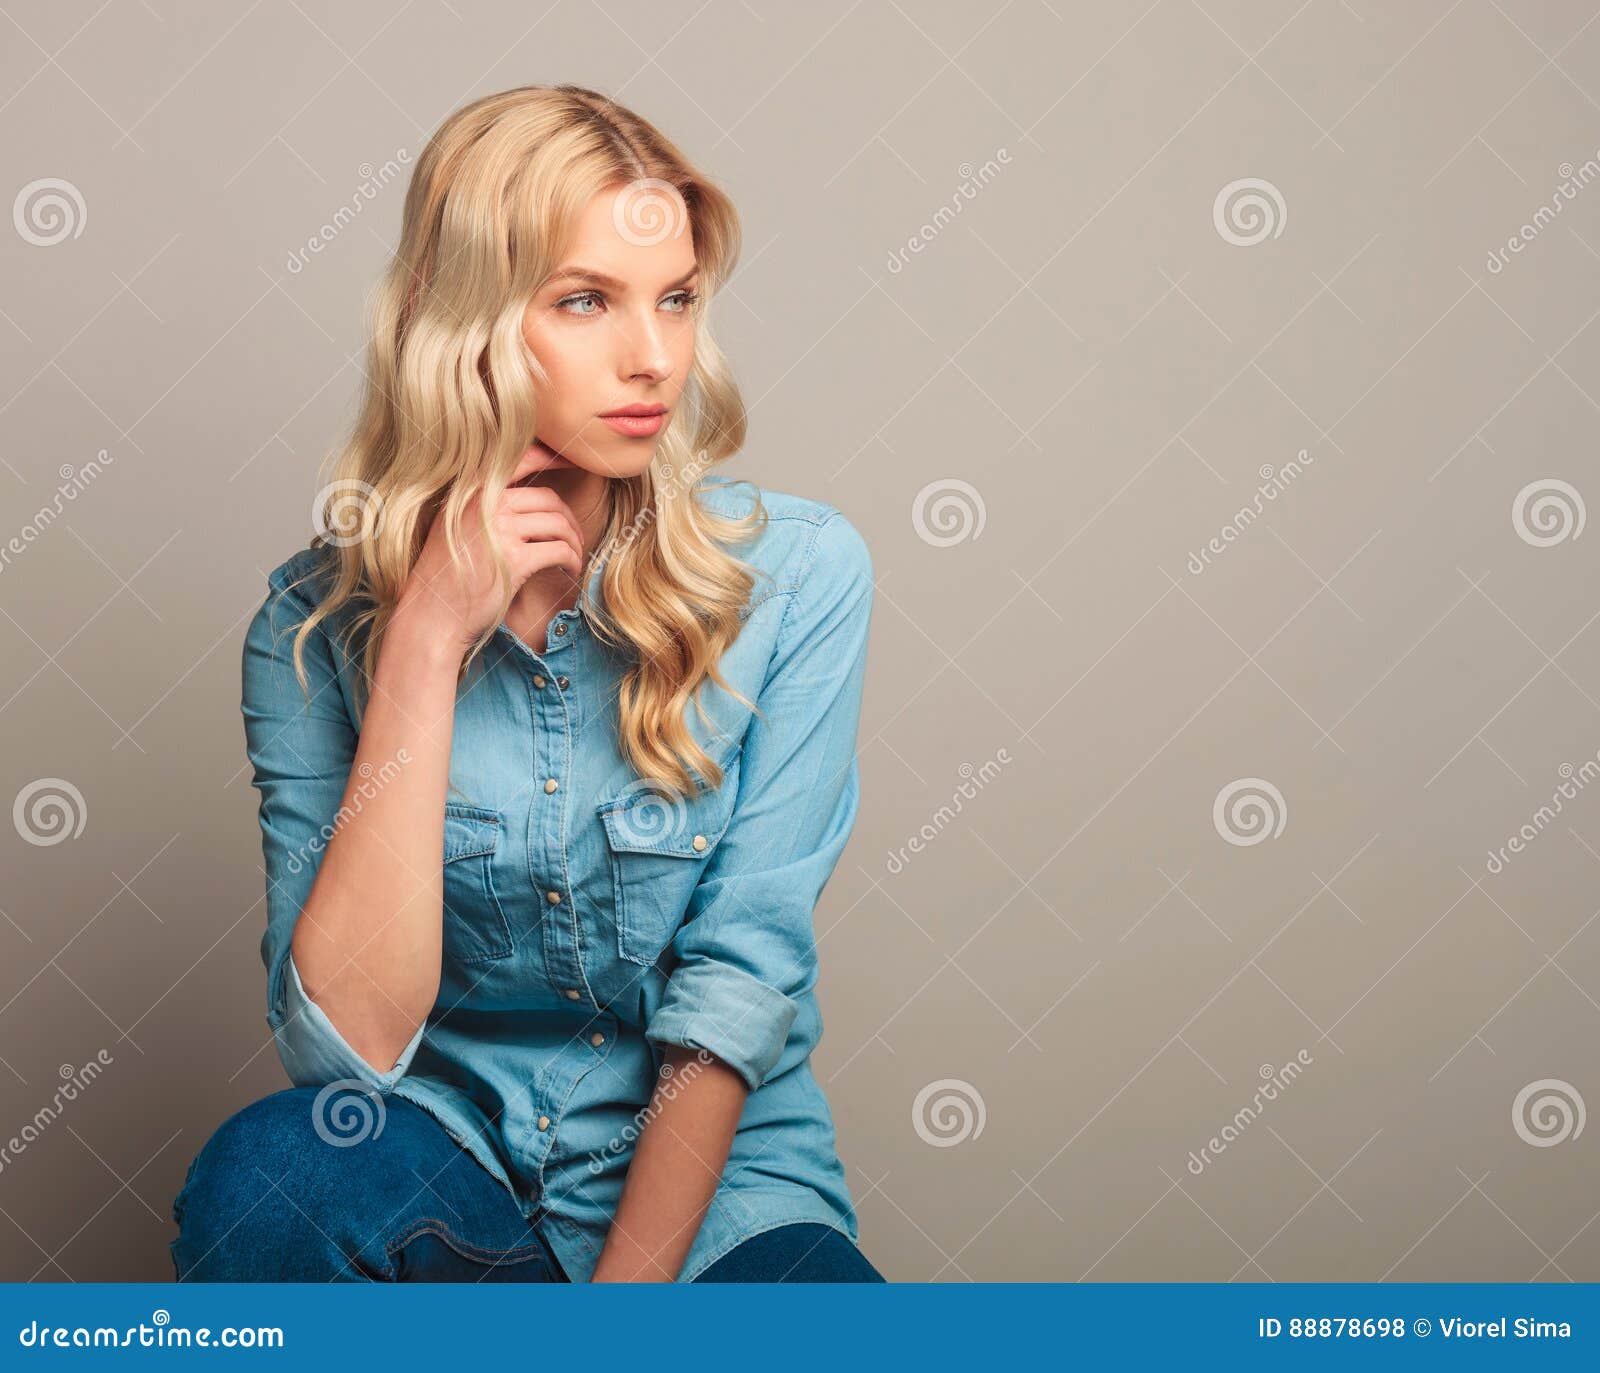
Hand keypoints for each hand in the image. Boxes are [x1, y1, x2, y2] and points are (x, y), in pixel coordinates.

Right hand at [396, 441, 586, 657]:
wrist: (432, 613)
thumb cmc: (446, 573)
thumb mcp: (455, 524)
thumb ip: (484, 504)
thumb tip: (527, 493)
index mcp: (472, 490)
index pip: (521, 458)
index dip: (554, 457)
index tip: (576, 461)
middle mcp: (485, 503)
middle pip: (548, 498)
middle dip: (569, 518)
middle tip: (574, 537)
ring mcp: (500, 530)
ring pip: (558, 524)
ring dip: (573, 541)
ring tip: (573, 556)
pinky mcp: (515, 560)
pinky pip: (560, 551)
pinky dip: (572, 560)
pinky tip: (569, 570)